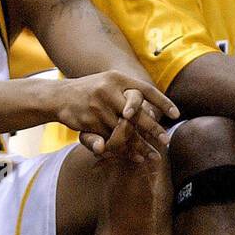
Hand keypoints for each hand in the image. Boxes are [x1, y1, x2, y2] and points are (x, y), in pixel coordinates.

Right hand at [52, 71, 178, 156]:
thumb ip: (128, 95)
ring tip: (151, 156)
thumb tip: (150, 110)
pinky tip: (133, 156)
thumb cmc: (90, 91)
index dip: (162, 102)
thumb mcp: (108, 84)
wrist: (58, 95)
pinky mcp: (88, 121)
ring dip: (138, 146)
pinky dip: (122, 149)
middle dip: (153, 129)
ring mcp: (98, 106)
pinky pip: (108, 138)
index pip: (145, 90)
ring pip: (123, 131)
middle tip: (166, 141)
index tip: (176, 115)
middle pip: (137, 114)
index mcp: (117, 78)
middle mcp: (109, 90)